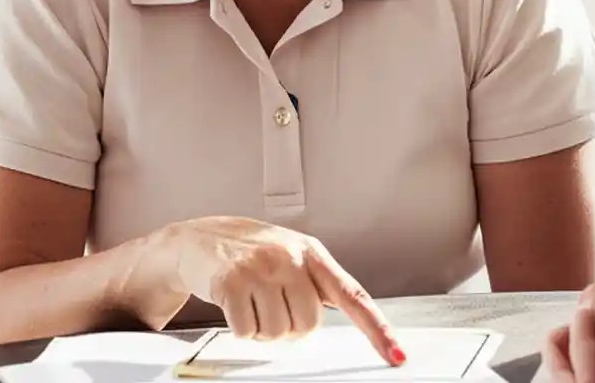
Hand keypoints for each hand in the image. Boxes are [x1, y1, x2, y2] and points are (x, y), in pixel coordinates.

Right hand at [160, 217, 404, 364]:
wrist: (198, 238)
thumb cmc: (251, 250)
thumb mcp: (291, 254)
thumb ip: (317, 282)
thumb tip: (352, 317)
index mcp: (313, 253)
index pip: (353, 294)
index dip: (377, 328)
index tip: (396, 354)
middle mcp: (290, 257)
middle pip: (309, 325)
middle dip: (291, 328)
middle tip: (272, 309)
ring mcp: (260, 268)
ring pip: (278, 333)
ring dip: (264, 330)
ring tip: (253, 303)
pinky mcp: (231, 282)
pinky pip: (248, 331)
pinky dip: (242, 330)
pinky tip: (235, 305)